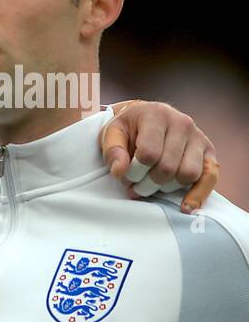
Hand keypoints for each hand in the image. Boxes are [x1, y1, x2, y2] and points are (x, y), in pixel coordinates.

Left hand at [100, 100, 216, 213]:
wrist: (144, 119)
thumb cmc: (127, 129)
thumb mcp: (111, 134)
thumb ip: (112, 152)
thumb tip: (119, 172)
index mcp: (156, 115)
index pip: (149, 154)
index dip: (134, 172)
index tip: (124, 176)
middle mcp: (182, 123)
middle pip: (168, 167)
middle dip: (147, 184)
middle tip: (134, 187)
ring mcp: (198, 137)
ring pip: (188, 174)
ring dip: (166, 188)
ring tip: (151, 186)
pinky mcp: (208, 152)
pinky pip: (210, 177)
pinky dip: (198, 194)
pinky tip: (185, 207)